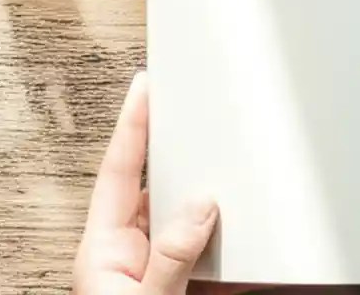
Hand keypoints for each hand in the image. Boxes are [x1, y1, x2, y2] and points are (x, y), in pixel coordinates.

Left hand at [73, 72, 262, 293]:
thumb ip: (171, 257)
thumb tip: (201, 207)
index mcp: (105, 250)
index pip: (119, 171)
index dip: (132, 124)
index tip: (144, 84)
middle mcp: (130, 254)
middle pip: (160, 189)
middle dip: (187, 162)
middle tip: (208, 126)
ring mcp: (160, 270)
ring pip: (194, 220)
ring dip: (220, 211)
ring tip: (244, 194)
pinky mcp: (189, 287)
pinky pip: (216, 254)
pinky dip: (238, 248)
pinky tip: (254, 244)